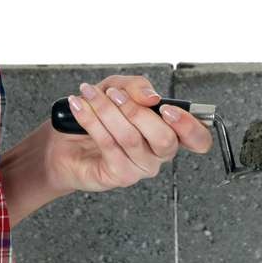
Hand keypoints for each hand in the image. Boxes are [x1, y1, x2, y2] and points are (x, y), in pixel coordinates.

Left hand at [48, 74, 213, 192]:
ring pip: (131, 138)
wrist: (64, 141)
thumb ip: (136, 87)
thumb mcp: (118, 88)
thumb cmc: (97, 114)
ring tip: (90, 95)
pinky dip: (92, 120)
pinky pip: (109, 145)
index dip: (190, 126)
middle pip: (164, 138)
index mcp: (168, 131)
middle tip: (114, 94)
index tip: (168, 109)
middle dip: (135, 110)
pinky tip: (80, 107)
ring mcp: (140, 168)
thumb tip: (151, 96)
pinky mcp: (119, 176)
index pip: (197, 139)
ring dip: (107, 110)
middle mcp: (159, 154)